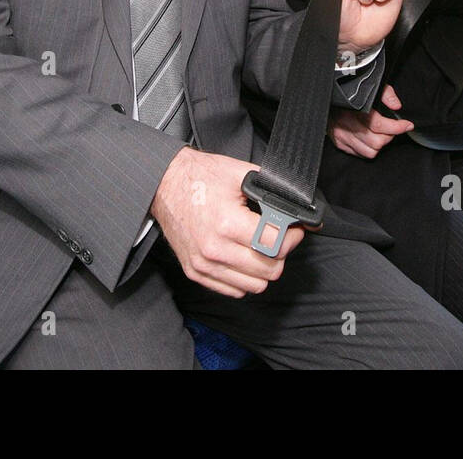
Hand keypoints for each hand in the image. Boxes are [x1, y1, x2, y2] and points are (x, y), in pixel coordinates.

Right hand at [150, 146, 303, 298]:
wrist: (163, 184)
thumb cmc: (200, 177)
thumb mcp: (239, 173)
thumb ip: (271, 189)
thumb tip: (299, 202)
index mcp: (227, 223)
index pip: (275, 245)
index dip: (292, 236)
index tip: (294, 228)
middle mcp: (214, 249)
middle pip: (269, 270)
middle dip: (282, 253)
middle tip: (280, 236)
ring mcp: (203, 264)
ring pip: (255, 285)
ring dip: (264, 268)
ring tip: (260, 246)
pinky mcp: (196, 272)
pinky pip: (234, 290)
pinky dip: (245, 277)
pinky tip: (243, 256)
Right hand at [329, 84, 412, 158]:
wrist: (325, 97)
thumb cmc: (348, 92)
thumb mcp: (370, 85)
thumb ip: (386, 94)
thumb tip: (396, 106)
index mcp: (355, 110)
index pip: (379, 125)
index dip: (397, 127)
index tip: (407, 125)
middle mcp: (347, 125)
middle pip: (377, 141)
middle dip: (389, 135)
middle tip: (391, 128)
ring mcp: (342, 136)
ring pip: (370, 151)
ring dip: (379, 144)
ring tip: (380, 134)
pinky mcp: (339, 143)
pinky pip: (360, 154)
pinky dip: (368, 148)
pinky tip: (369, 138)